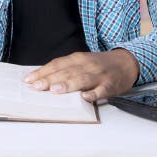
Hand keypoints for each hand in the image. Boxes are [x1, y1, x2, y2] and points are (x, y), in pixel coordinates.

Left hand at [24, 50, 139, 102]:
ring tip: (55, 90)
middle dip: (50, 79)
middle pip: (66, 72)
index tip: (29, 79)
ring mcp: (99, 74)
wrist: (126, 62)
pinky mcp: (110, 84)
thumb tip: (44, 78)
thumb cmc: (100, 65)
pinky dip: (94, 93)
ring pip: (81, 79)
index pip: (57, 64)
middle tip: (37, 86)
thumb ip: (66, 69)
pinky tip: (86, 97)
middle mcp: (87, 64)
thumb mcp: (82, 62)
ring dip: (68, 84)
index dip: (42, 72)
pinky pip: (102, 90)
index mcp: (78, 59)